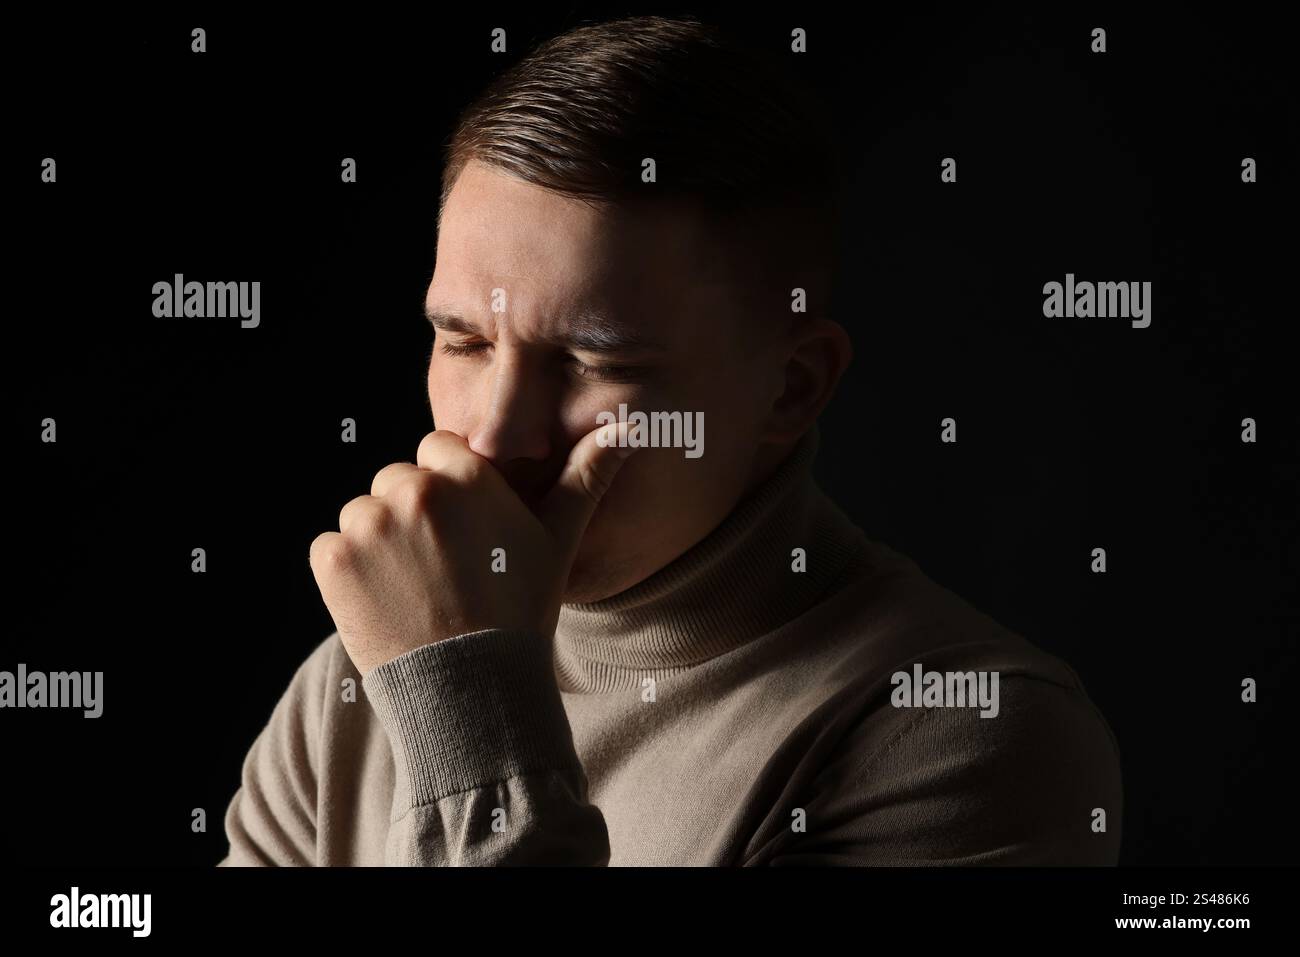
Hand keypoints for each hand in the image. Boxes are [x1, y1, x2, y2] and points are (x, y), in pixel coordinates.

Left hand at [309, 423, 635, 674]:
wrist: (471, 690)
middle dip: (411, 516)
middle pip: (397, 481)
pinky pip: (330, 547)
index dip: (449, 491)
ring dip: (378, 544)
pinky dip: (347, 573)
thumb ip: (586, 477)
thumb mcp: (558, 541)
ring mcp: (369, 524)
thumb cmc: (520, 612)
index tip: (463, 535)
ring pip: (363, 513)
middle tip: (441, 569)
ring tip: (415, 590)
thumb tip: (627, 430)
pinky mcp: (334, 560)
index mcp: (467, 474)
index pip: (437, 450)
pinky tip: (385, 602)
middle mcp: (415, 489)